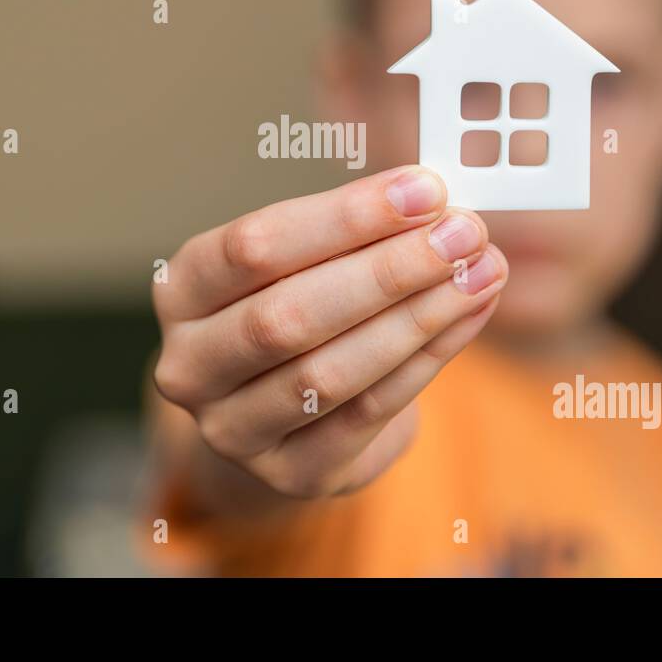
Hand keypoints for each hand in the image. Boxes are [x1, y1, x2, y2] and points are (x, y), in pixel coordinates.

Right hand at [152, 165, 506, 499]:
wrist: (279, 419)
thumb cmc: (298, 308)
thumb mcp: (302, 261)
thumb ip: (354, 232)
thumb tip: (435, 202)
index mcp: (181, 288)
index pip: (254, 246)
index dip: (344, 216)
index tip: (424, 189)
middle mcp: (189, 364)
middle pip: (289, 315)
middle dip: (388, 269)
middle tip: (463, 231)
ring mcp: (232, 429)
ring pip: (330, 371)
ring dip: (418, 316)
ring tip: (481, 271)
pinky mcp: (291, 472)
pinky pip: (367, 413)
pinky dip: (428, 359)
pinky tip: (468, 315)